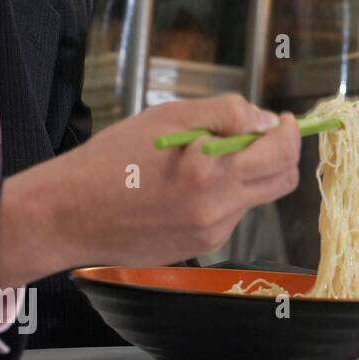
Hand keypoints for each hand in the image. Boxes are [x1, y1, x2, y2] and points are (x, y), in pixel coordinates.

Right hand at [0, 94, 300, 287]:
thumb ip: (225, 113)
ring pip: (256, 198)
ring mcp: (212, 231)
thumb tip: (266, 120)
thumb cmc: (112, 159)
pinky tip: (188, 187)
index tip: (283, 120)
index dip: (289, 132)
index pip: (282, 152)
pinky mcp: (201, 246)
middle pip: (284, 180)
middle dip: (283, 153)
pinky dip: (223, 196)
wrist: (68, 214)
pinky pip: (231, 216)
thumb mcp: (168, 117)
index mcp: (212, 169)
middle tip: (265, 136)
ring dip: (249, 174)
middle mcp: (219, 206)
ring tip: (208, 159)